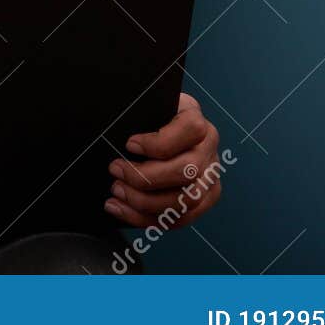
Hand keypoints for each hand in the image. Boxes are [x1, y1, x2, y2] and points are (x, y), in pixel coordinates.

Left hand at [104, 93, 223, 228]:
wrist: (162, 129)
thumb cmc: (149, 118)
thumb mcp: (146, 106)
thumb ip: (139, 114)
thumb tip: (118, 135)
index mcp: (196, 120)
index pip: (191, 129)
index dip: (159, 142)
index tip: (129, 145)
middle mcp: (208, 149)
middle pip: (187, 171)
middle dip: (144, 177)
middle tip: (115, 170)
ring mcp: (209, 177)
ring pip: (186, 200)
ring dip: (144, 202)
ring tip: (117, 192)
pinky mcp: (203, 200)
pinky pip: (180, 218)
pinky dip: (146, 218)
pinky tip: (122, 208)